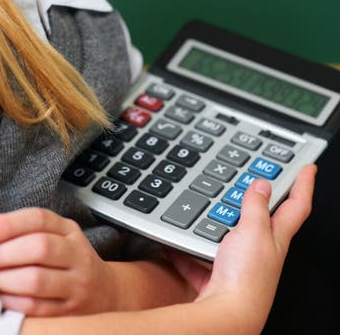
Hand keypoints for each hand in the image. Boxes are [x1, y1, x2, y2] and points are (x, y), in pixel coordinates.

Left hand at [0, 207, 113, 315]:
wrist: (104, 292)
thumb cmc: (68, 260)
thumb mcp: (56, 236)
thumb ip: (26, 232)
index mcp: (69, 230)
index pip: (39, 219)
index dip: (8, 223)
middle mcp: (76, 253)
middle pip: (39, 248)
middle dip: (3, 253)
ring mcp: (76, 283)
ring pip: (37, 279)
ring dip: (5, 279)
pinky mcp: (70, 311)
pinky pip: (37, 307)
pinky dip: (13, 302)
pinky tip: (0, 297)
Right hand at [167, 164, 315, 329]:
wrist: (225, 315)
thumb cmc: (247, 279)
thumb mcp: (253, 231)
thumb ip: (255, 206)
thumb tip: (261, 184)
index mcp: (276, 237)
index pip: (297, 205)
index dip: (304, 185)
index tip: (308, 169)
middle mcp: (261, 251)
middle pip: (260, 219)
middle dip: (251, 200)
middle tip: (246, 179)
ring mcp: (239, 264)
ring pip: (227, 235)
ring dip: (214, 223)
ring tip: (201, 210)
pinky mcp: (218, 276)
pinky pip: (200, 255)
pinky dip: (187, 248)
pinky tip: (175, 241)